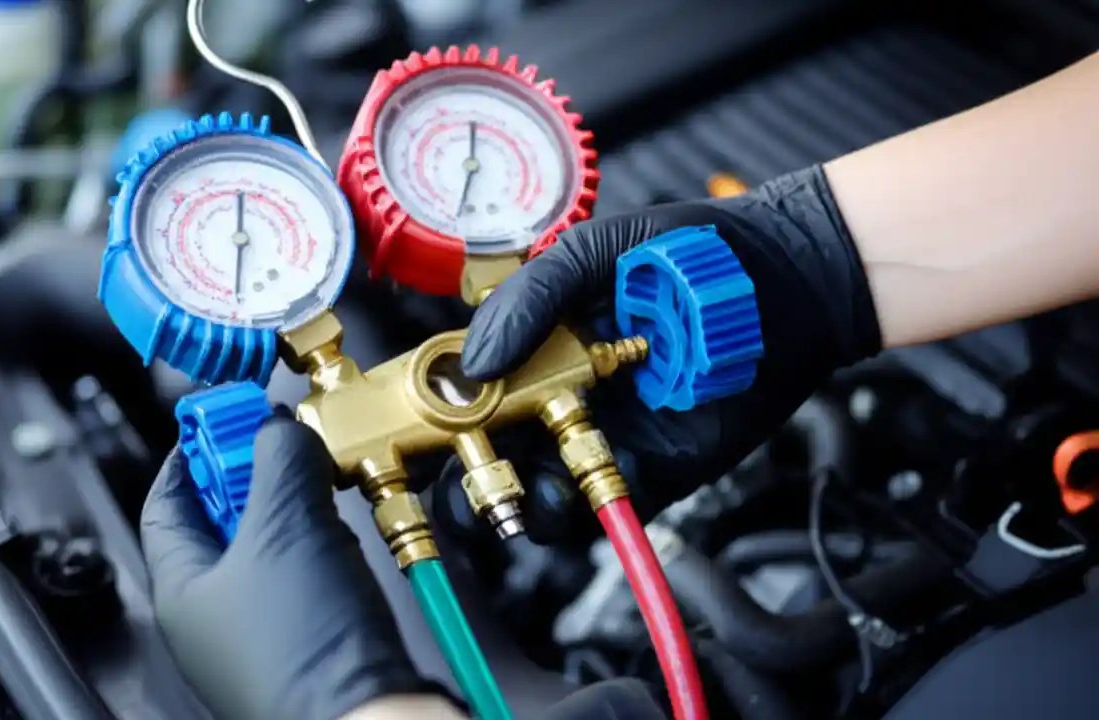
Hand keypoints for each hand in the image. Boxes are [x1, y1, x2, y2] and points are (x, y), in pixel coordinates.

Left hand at [141, 417, 446, 719]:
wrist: (370, 717)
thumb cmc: (308, 648)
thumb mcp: (288, 525)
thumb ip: (281, 458)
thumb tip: (277, 426)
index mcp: (181, 588)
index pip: (165, 500)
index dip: (193, 450)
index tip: (223, 415)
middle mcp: (212, 614)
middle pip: (219, 518)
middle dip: (250, 470)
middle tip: (278, 437)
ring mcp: (259, 630)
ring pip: (266, 544)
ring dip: (290, 503)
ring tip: (317, 476)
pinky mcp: (306, 640)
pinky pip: (302, 573)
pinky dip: (318, 540)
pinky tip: (341, 529)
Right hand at [456, 165, 882, 534]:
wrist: (783, 279)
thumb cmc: (687, 251)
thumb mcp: (591, 252)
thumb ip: (528, 299)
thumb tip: (473, 361)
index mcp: (533, 346)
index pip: (465, 392)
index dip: (436, 412)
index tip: (422, 418)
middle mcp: (558, 397)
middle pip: (490, 455)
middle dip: (462, 476)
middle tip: (459, 469)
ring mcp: (604, 437)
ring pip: (539, 494)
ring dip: (517, 498)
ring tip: (523, 480)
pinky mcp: (652, 472)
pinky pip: (603, 506)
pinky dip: (582, 507)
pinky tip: (574, 481)